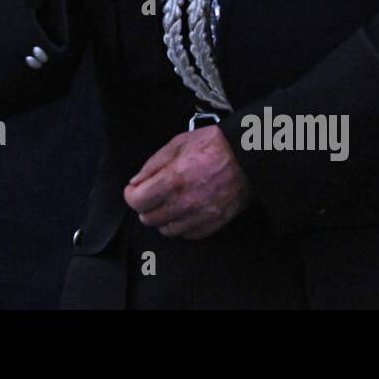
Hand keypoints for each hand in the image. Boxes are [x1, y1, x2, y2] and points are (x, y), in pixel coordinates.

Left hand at [123, 125, 250, 239]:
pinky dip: (182, 225)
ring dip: (162, 218)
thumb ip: (152, 165)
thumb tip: (135, 183)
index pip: (137, 201)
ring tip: (169, 203)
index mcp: (174, 179)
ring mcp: (201, 215)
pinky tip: (184, 211)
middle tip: (151, 195)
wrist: (247, 155)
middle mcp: (186, 202)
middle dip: (145, 206)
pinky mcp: (214, 223)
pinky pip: (188, 234)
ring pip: (166, 230)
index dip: (131, 195)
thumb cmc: (212, 144)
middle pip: (149, 218)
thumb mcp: (177, 144)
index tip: (134, 190)